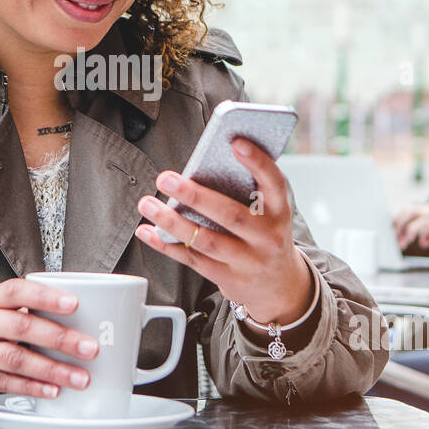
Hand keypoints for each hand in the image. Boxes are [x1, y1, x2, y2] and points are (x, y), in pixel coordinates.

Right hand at [0, 279, 100, 398]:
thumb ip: (19, 308)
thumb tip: (68, 314)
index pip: (17, 291)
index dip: (46, 297)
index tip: (74, 304)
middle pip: (22, 327)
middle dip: (60, 338)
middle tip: (89, 348)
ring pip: (15, 359)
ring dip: (51, 369)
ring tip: (79, 377)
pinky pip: (4, 382)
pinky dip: (31, 387)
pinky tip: (52, 390)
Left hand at [134, 137, 313, 325]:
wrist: (280, 286)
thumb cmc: (265, 236)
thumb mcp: (269, 213)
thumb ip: (246, 191)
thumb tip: (203, 167)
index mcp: (279, 211)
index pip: (274, 183)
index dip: (258, 162)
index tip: (236, 142)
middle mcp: (267, 237)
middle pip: (230, 214)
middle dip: (195, 195)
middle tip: (166, 179)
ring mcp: (249, 261)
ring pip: (206, 240)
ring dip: (172, 221)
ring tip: (147, 204)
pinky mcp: (230, 279)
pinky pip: (193, 260)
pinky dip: (167, 245)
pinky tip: (147, 231)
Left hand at [393, 199, 428, 249]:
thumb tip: (423, 239)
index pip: (413, 210)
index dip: (403, 219)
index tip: (396, 229)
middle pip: (406, 210)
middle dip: (397, 222)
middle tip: (394, 235)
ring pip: (407, 215)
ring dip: (400, 229)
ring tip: (400, 242)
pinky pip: (413, 227)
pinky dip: (407, 235)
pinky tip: (408, 244)